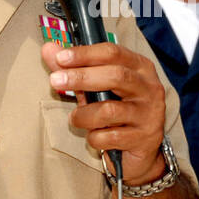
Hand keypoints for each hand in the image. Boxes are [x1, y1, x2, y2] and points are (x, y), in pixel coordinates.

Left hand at [42, 41, 166, 185]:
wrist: (141, 149)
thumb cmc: (117, 109)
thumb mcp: (96, 86)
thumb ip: (74, 68)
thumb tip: (49, 49)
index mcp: (140, 68)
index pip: (113, 53)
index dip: (85, 54)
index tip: (60, 57)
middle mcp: (149, 88)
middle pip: (116, 76)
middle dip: (82, 77)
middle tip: (55, 80)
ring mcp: (149, 114)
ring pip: (110, 110)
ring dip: (84, 115)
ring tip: (76, 118)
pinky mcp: (144, 138)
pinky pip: (110, 137)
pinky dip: (94, 137)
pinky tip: (94, 136)